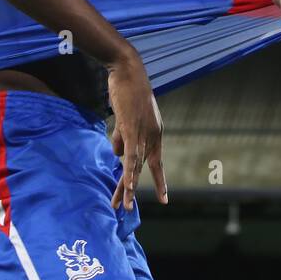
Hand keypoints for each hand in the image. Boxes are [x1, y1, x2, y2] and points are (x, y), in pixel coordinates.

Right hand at [107, 51, 166, 210]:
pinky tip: (128, 187)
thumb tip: (116, 155)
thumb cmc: (127, 90)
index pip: (157, 163)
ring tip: (124, 205)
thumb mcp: (125, 118)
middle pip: (141, 168)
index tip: (164, 199)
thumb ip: (121, 137)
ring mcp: (143, 133)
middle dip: (134, 189)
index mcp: (155, 133)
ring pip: (134, 167)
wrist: (127, 70)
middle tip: (130, 210)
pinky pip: (130, 156)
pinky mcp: (131, 129)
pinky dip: (129, 173)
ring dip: (128, 187)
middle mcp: (153, 136)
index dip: (160, 181)